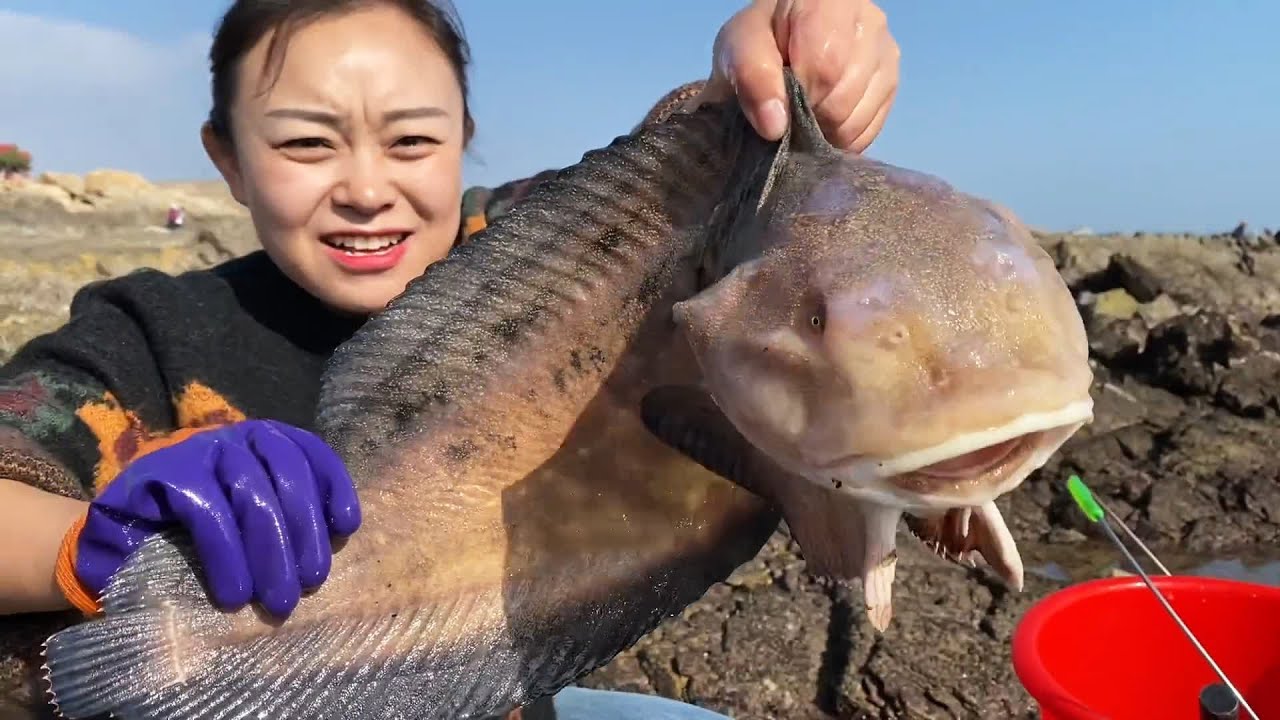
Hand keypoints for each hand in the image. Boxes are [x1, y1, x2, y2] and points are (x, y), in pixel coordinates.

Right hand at [69, 419, 360, 617]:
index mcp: (263, 442)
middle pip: (287, 477)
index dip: (333, 486)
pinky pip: (209, 514)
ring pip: (253, 496)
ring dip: (271, 553)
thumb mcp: (246, 519)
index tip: (347, 527)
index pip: (310, 453)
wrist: (116, 535)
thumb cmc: (194, 531)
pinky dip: (227, 557)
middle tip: (309, 584)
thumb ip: (283, 518)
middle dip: (304, 533)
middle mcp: (235, 437)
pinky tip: (234, 593)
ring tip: (279, 600)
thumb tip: (330, 545)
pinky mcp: (164, 474)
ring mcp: (199, 451)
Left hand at [698, 0, 900, 151]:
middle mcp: (868, 19)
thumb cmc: (756, 45)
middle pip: (845, 94)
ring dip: (824, 129)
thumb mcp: (737, 51)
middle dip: (811, 114)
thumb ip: (751, 78)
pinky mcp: (890, 84)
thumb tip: (775, 127)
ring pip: (858, 116)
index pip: (827, 64)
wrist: (772, 52)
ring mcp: (885, 52)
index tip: (782, 95)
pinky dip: (840, 137)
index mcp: (829, 0)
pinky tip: (823, 119)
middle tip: (790, 105)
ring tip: (805, 109)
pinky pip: (869, 130)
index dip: (801, 94)